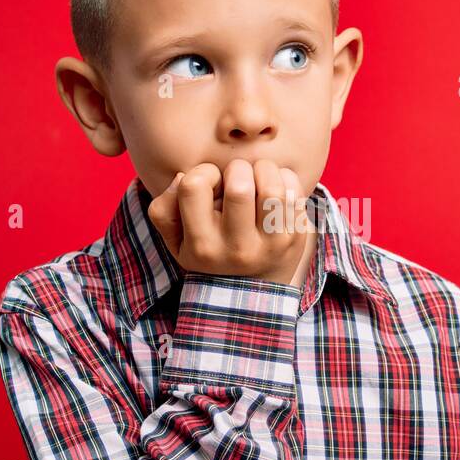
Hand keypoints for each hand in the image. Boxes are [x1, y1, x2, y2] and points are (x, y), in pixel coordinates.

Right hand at [148, 158, 312, 286]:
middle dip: (238, 168)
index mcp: (202, 246)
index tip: (212, 185)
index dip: (204, 173)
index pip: (193, 185)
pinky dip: (285, 179)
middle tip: (238, 178)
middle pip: (239, 185)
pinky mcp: (294, 238)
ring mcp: (270, 246)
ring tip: (258, 178)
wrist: (250, 291)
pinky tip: (275, 190)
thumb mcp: (175, 241)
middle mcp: (236, 249)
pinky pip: (295, 192)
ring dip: (265, 170)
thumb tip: (181, 178)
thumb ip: (164, 209)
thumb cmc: (209, 252)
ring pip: (273, 187)